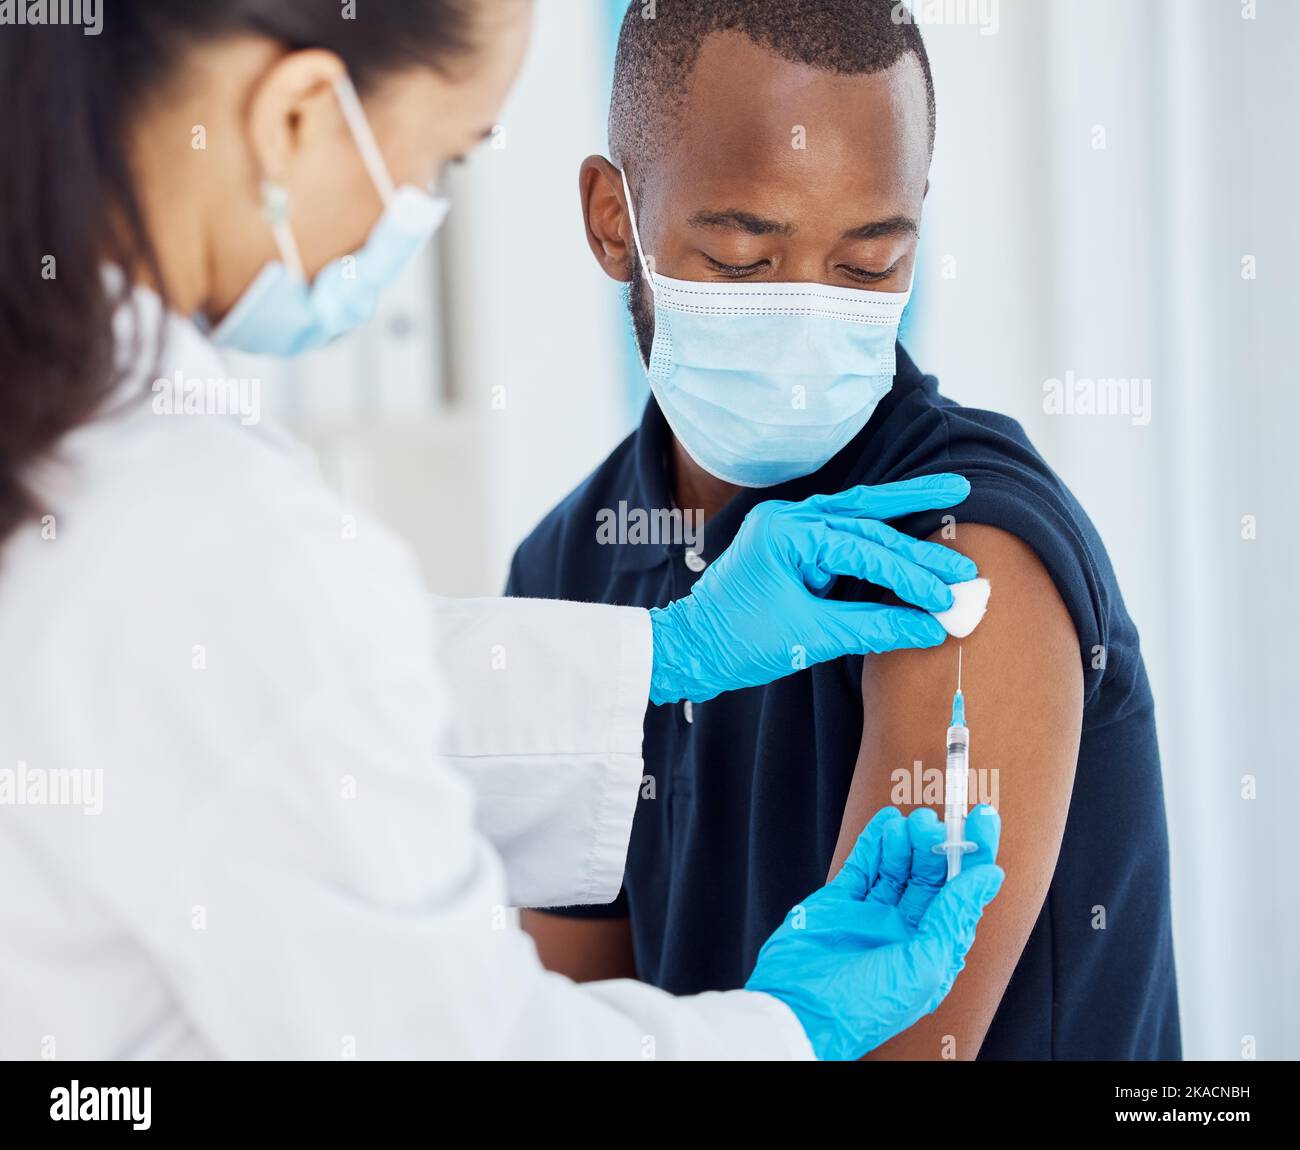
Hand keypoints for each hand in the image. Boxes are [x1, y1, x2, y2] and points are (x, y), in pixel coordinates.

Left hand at [648, 474, 976, 703]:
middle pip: (867, 522)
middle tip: (964, 561)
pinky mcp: (795, 544)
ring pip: (858, 513)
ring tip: (952, 491)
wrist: (691, 648)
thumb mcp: (809, 637)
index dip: (909, 575)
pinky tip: (913, 521)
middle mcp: (788, 519)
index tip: (946, 597)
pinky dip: (880, 534)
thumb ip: (872, 627)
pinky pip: (845, 533)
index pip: (863, 548)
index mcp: (785, 533)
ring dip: (905, 509)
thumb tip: (930, 627)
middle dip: (918, 543)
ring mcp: (790, 527)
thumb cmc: (739, 641)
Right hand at [745, 804, 1003, 1060]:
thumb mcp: (925, 964)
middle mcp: (905, 930)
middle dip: (935, 843)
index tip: (983, 818)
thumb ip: (953, 915)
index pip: (963, 892)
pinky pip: (862, 865)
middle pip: (930, 874)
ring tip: (910, 822)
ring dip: (906, 840)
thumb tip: (989, 876)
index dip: (976, 854)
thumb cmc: (865, 1005)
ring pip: (897, 865)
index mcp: (933, 948)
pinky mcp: (839, 903)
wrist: (800, 1010)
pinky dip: (874, 841)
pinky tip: (886, 822)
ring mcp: (871, 915)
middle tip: (931, 822)